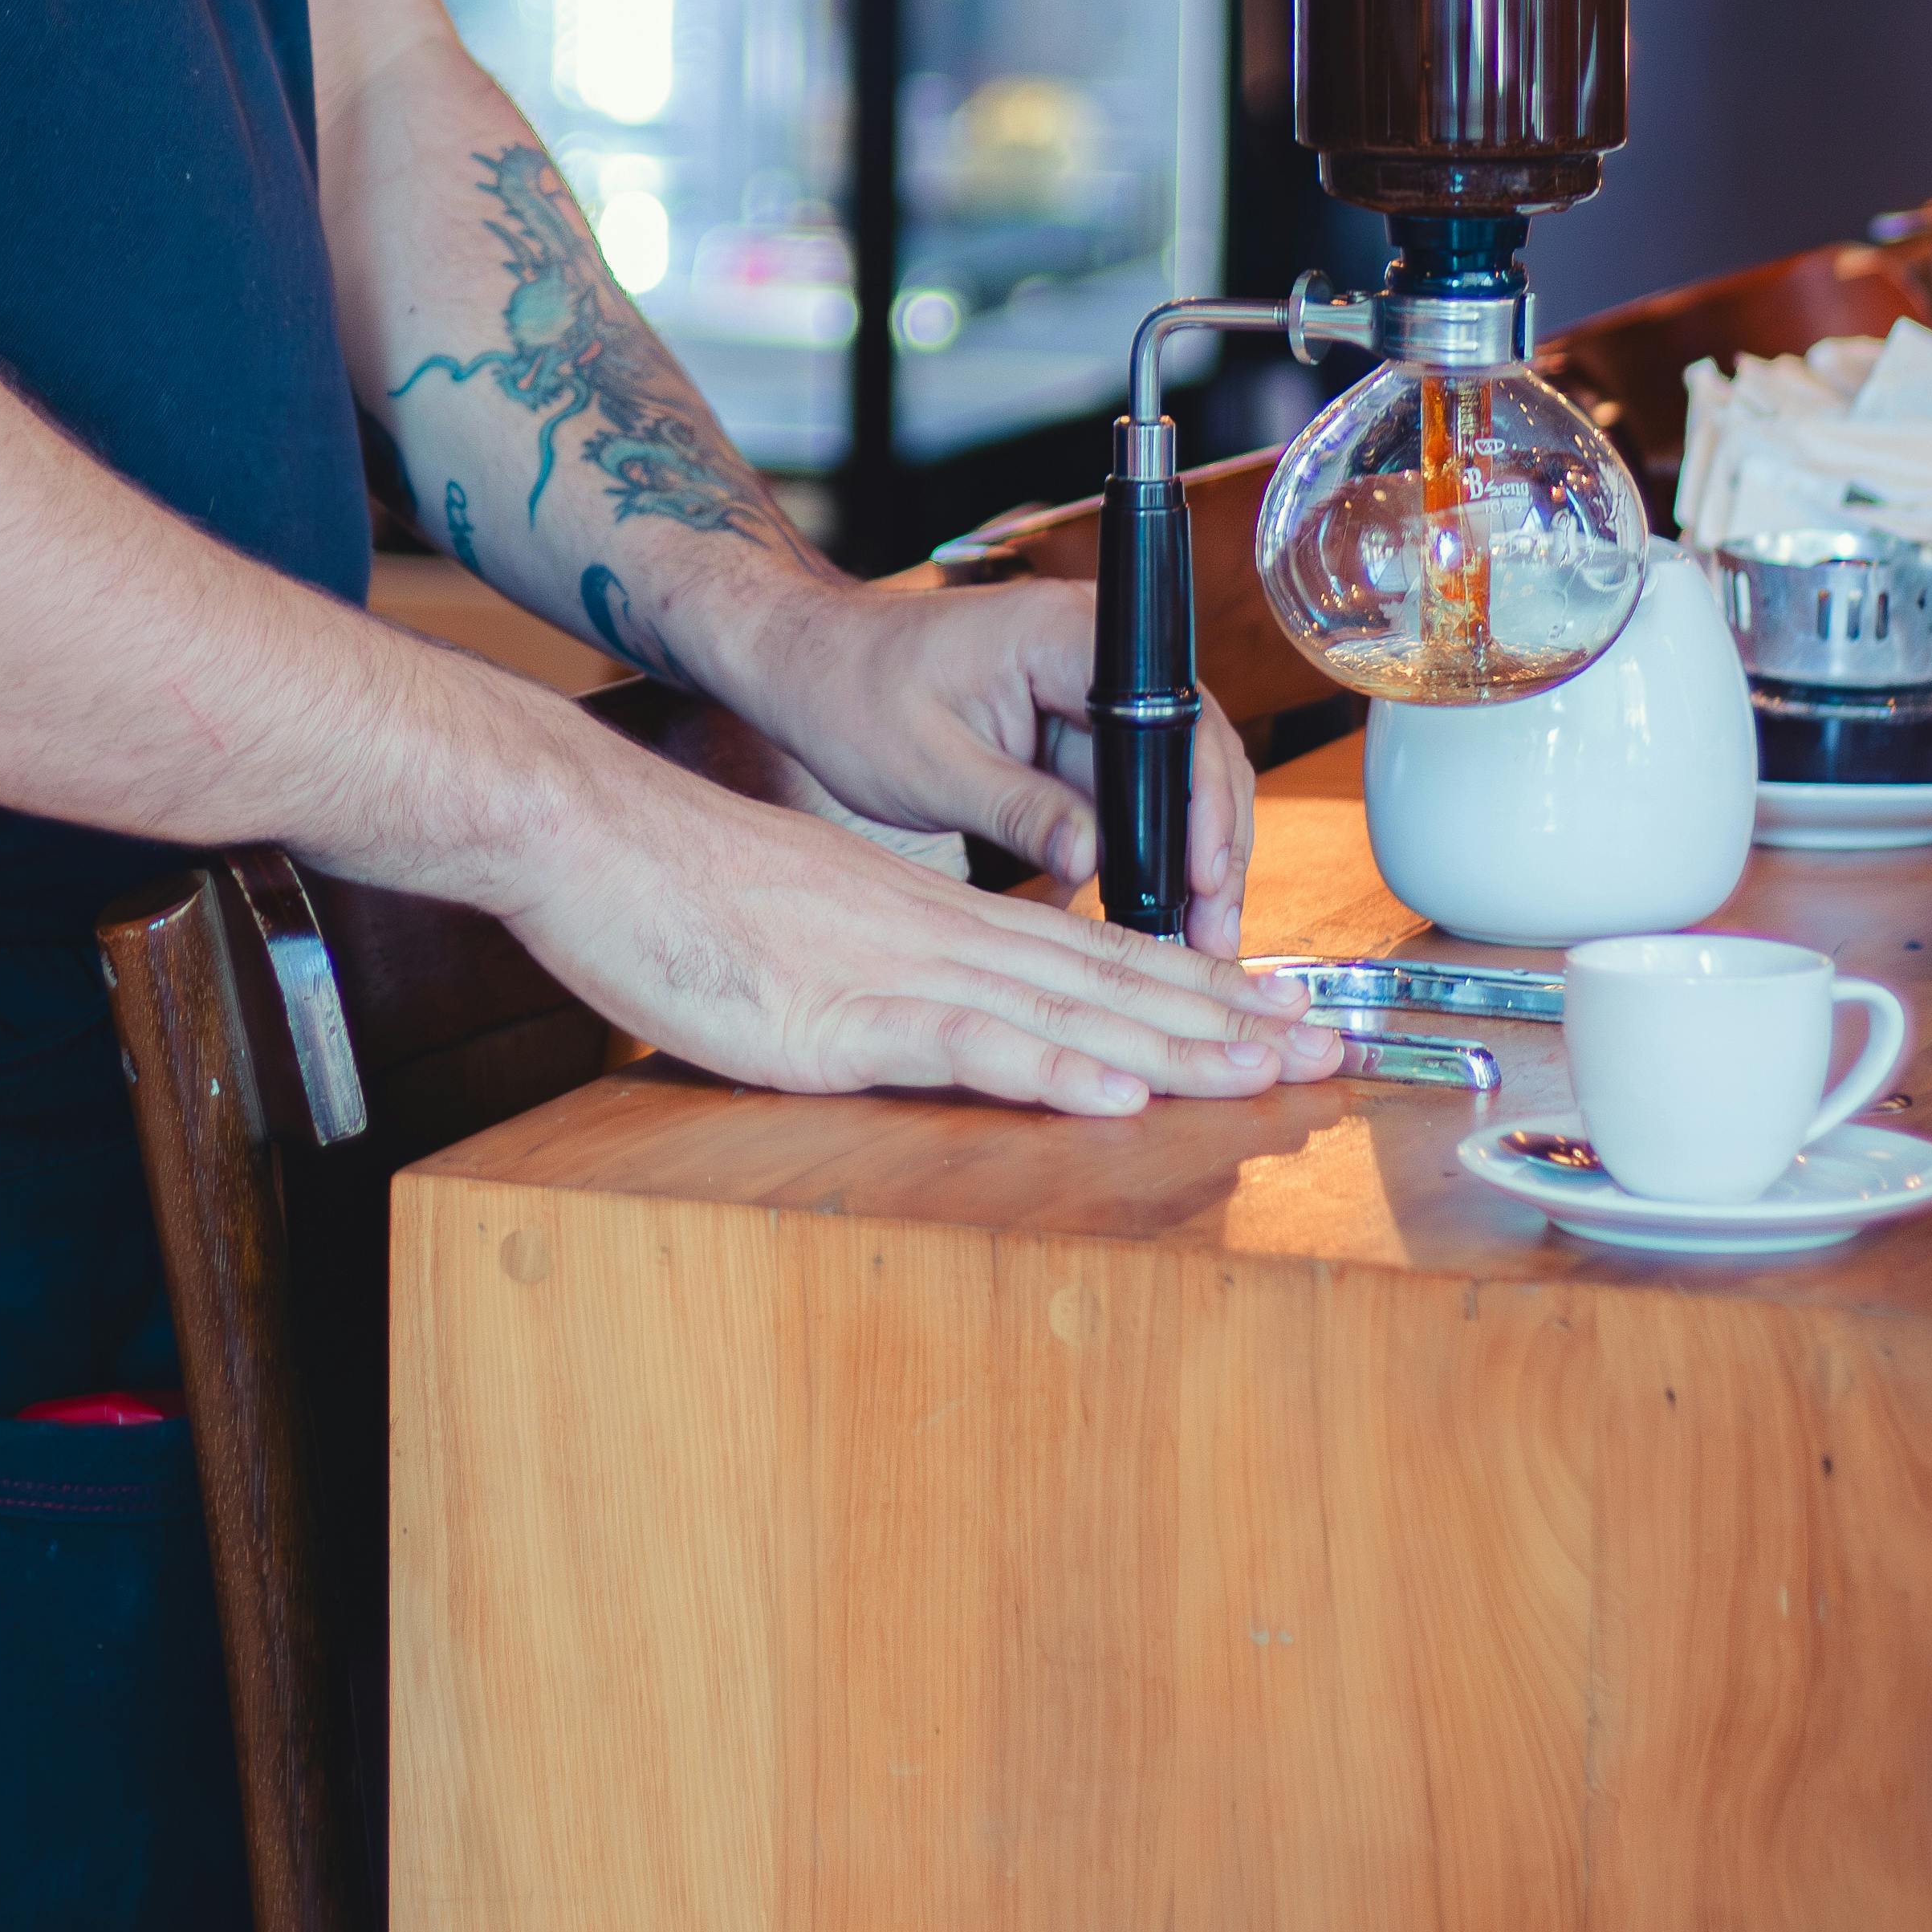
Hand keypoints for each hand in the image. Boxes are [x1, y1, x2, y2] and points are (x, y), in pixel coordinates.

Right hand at [484, 716, 1340, 1117]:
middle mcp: (942, 941)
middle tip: (1333, 1052)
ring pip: (1067, 1010)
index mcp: (939, 923)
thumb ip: (888, 976)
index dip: (1199, 992)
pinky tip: (1117, 1091)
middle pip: (1112, 983)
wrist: (598, 839)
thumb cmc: (686, 894)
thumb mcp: (812, 933)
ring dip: (1177, 1046)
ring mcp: (896, 975)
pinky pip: (964, 1045)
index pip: (1098, 959)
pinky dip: (1049, 1069)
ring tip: (1270, 1071)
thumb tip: (941, 1021)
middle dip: (1229, 1023)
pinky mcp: (840, 1016)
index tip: (1283, 1019)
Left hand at [718, 571, 1259, 954]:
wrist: (803, 663)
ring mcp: (1083, 689)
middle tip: (1213, 936)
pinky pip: (1120, 790)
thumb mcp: (930, 765)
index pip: (1171, 720)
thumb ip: (1020, 811)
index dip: (1202, 803)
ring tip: (1190, 940)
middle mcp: (1091, 650)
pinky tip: (1134, 914)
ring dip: (1175, 856)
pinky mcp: (1067, 726)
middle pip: (1187, 753)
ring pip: (1162, 780)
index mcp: (1063, 635)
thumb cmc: (850, 694)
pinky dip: (1131, 846)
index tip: (1209, 879)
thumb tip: (1097, 863)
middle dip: (1206, 847)